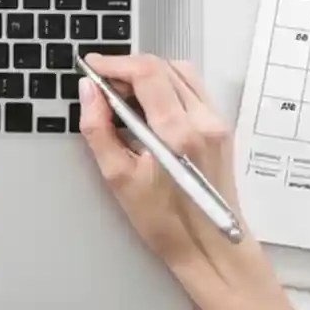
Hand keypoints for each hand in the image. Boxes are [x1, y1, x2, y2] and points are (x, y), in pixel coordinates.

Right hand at [77, 54, 291, 309]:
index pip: (146, 74)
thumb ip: (99, 130)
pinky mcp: (221, 127)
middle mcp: (202, 120)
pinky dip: (168, 85)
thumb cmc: (164, 221)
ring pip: (181, 72)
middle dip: (128, 67)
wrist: (211, 246)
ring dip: (149, 73)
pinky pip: (193, 88)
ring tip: (125, 93)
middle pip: (163, 67)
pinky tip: (150, 106)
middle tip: (104, 83)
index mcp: (177, 134)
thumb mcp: (119, 179)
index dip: (115, 63)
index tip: (91, 66)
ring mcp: (216, 121)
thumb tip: (88, 91)